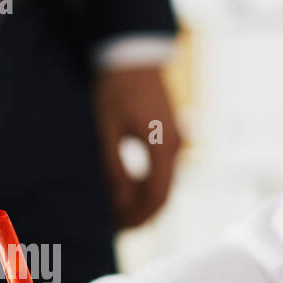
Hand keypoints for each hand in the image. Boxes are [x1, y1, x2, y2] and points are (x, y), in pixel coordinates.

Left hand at [92, 66, 181, 228]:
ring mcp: (175, 141)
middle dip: (140, 216)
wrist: (131, 53)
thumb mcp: (107, 129)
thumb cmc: (115, 87)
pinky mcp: (168, 135)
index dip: (139, 218)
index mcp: (162, 147)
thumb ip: (113, 167)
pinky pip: (161, 170)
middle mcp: (175, 147)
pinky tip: (124, 192)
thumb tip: (117, 202)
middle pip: (163, 195)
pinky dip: (145, 185)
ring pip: (163, 184)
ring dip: (142, 202)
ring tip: (115, 213)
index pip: (157, 197)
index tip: (118, 229)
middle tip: (115, 229)